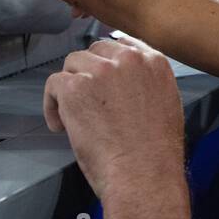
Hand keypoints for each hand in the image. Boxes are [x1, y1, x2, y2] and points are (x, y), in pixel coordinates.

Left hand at [43, 37, 185, 198]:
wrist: (143, 174)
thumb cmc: (156, 153)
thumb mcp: (167, 105)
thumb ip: (147, 84)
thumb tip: (127, 84)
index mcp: (153, 62)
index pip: (122, 45)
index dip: (107, 62)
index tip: (100, 79)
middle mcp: (127, 59)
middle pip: (95, 51)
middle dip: (87, 73)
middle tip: (86, 101)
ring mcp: (100, 71)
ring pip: (72, 64)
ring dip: (70, 87)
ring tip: (72, 115)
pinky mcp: (75, 88)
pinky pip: (53, 84)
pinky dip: (52, 105)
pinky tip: (61, 125)